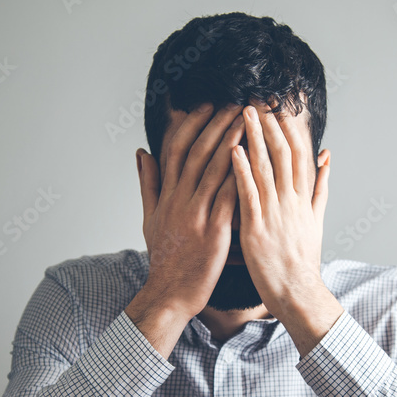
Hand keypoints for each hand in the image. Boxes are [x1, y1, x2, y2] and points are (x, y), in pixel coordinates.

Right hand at [136, 103, 245, 319]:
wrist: (170, 292)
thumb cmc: (164, 257)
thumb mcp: (149, 218)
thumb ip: (148, 183)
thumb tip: (142, 152)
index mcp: (167, 196)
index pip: (177, 150)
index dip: (191, 125)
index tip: (207, 106)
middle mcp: (179, 201)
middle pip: (198, 153)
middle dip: (217, 125)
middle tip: (236, 104)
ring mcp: (196, 216)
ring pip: (215, 170)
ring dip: (233, 143)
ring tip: (250, 122)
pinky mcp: (214, 232)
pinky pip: (229, 198)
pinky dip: (240, 177)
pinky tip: (254, 160)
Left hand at [229, 99, 342, 354]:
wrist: (297, 291)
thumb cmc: (302, 259)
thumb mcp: (317, 218)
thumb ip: (321, 186)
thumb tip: (328, 156)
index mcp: (304, 197)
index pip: (299, 154)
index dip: (288, 128)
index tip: (277, 107)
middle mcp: (291, 200)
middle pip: (283, 153)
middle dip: (269, 125)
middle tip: (256, 100)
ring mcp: (275, 212)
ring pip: (265, 167)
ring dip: (253, 137)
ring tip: (242, 113)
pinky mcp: (257, 227)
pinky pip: (248, 193)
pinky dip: (241, 170)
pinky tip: (232, 150)